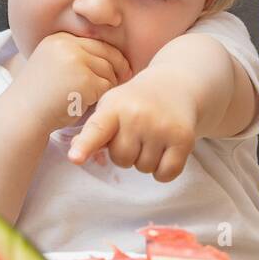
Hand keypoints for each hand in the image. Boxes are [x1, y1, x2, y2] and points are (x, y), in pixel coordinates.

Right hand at [12, 32, 132, 135]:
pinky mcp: (84, 80)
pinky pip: (106, 88)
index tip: (119, 72)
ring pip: (109, 72)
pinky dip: (101, 99)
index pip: (97, 43)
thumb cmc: (40, 98)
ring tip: (93, 99)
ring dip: (107, 88)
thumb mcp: (54, 67)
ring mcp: (76, 61)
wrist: (22, 116)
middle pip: (107, 54)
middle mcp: (68, 45)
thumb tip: (117, 59)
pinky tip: (87, 106)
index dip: (111, 58)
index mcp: (60, 39)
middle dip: (116, 71)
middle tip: (116, 87)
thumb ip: (76, 58)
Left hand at [67, 66, 198, 181]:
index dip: (85, 146)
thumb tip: (75, 153)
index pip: (97, 130)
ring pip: (144, 168)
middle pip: (122, 159)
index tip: (75, 158)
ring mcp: (162, 127)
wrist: (176, 85)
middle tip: (137, 133)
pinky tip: (165, 150)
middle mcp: (138, 115)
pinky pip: (165, 174)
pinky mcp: (183, 139)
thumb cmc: (135, 102)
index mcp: (114, 107)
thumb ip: (94, 131)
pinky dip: (164, 170)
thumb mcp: (111, 107)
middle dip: (128, 153)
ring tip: (152, 137)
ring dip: (146, 159)